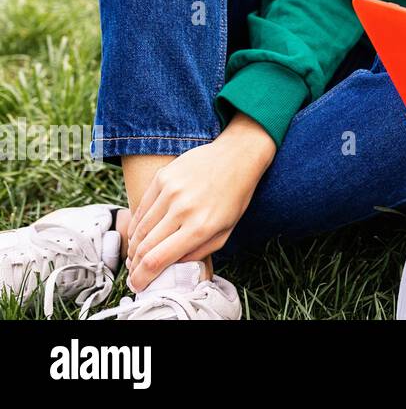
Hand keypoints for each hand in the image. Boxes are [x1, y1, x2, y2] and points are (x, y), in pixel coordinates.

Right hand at [125, 113, 275, 290]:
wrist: (237, 156)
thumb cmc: (234, 197)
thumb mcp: (225, 232)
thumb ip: (199, 253)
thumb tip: (171, 267)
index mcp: (200, 227)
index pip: (158, 260)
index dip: (142, 277)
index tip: (137, 285)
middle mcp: (183, 209)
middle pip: (144, 247)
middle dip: (135, 266)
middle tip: (134, 273)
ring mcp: (170, 191)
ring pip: (140, 228)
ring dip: (134, 246)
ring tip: (135, 256)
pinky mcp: (163, 177)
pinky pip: (141, 207)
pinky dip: (136, 225)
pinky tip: (139, 234)